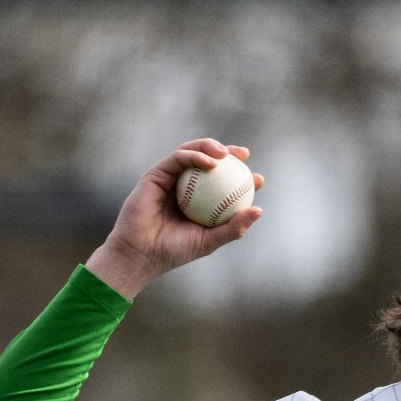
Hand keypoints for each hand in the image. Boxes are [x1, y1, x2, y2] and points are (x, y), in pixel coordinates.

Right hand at [84, 139, 264, 298]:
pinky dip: (195, 156)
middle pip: (208, 161)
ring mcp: (169, 178)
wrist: (141, 253)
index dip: (242, 177)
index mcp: (198, 202)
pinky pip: (178, 158)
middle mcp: (184, 187)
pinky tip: (211, 162)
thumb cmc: (174, 251)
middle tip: (245, 155)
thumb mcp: (210, 240)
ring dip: (211, 147)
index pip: (223, 184)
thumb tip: (259, 210)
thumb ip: (234, 227)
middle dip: (229, 153)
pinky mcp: (156, 174)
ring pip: (192, 153)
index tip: (258, 179)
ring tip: (227, 153)